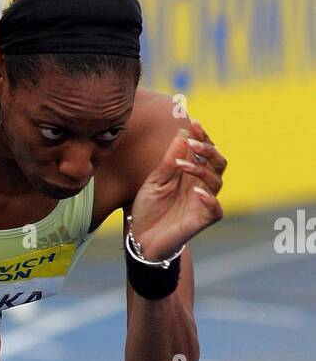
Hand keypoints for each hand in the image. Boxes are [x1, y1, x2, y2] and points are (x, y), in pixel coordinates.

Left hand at [128, 119, 225, 260]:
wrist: (141, 237)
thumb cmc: (149, 208)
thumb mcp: (155, 180)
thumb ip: (169, 159)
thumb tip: (183, 133)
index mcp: (191, 173)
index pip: (205, 151)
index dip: (203, 136)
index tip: (194, 123)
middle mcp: (201, 185)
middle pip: (219, 162)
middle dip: (208, 149)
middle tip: (192, 142)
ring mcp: (204, 202)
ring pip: (217, 181)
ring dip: (201, 170)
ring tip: (181, 165)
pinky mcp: (203, 220)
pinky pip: (215, 208)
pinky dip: (208, 199)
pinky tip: (197, 191)